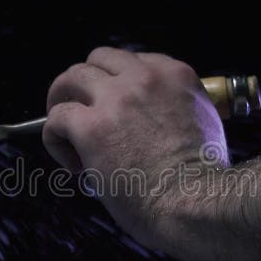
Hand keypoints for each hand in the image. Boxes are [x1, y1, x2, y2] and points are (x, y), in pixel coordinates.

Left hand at [43, 47, 226, 236]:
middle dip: (87, 83)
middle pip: (100, 59)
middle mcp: (145, 78)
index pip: (133, 61)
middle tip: (84, 109)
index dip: (118, 83)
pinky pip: (56, 119)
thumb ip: (179, 110)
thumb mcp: (205, 125)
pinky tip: (73, 164)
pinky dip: (56, 139)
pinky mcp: (92, 127)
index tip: (116, 107)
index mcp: (176, 76)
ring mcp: (116, 99)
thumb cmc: (203, 179)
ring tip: (67, 131)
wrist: (194, 201)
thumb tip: (156, 125)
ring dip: (63, 101)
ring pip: (72, 78)